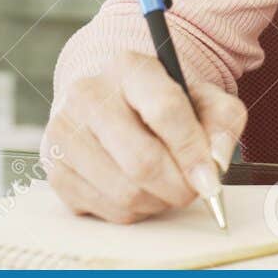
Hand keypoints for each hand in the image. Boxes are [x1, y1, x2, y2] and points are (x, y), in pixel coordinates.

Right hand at [41, 50, 246, 223]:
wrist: (111, 105)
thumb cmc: (162, 104)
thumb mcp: (203, 100)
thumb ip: (222, 124)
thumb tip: (214, 164)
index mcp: (129, 67)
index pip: (165, 110)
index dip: (192, 151)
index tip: (211, 179)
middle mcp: (87, 94)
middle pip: (142, 161)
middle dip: (177, 187)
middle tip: (192, 190)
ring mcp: (64, 132)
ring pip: (126, 193)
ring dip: (157, 201)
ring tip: (164, 185)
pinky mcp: (55, 168)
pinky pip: (107, 210)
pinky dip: (133, 211)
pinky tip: (137, 189)